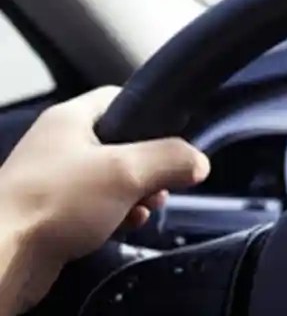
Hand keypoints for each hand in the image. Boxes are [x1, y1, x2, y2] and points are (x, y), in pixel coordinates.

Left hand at [0, 87, 209, 311]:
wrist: (3, 257)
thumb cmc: (52, 205)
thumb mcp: (127, 172)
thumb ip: (171, 159)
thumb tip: (198, 161)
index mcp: (70, 119)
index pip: (122, 99)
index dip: (152, 115)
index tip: (174, 136)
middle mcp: (59, 144)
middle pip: (122, 143)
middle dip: (150, 166)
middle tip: (163, 181)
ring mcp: (54, 179)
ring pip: (111, 178)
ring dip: (136, 193)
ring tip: (144, 207)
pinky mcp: (52, 212)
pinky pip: (95, 206)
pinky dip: (115, 214)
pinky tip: (123, 225)